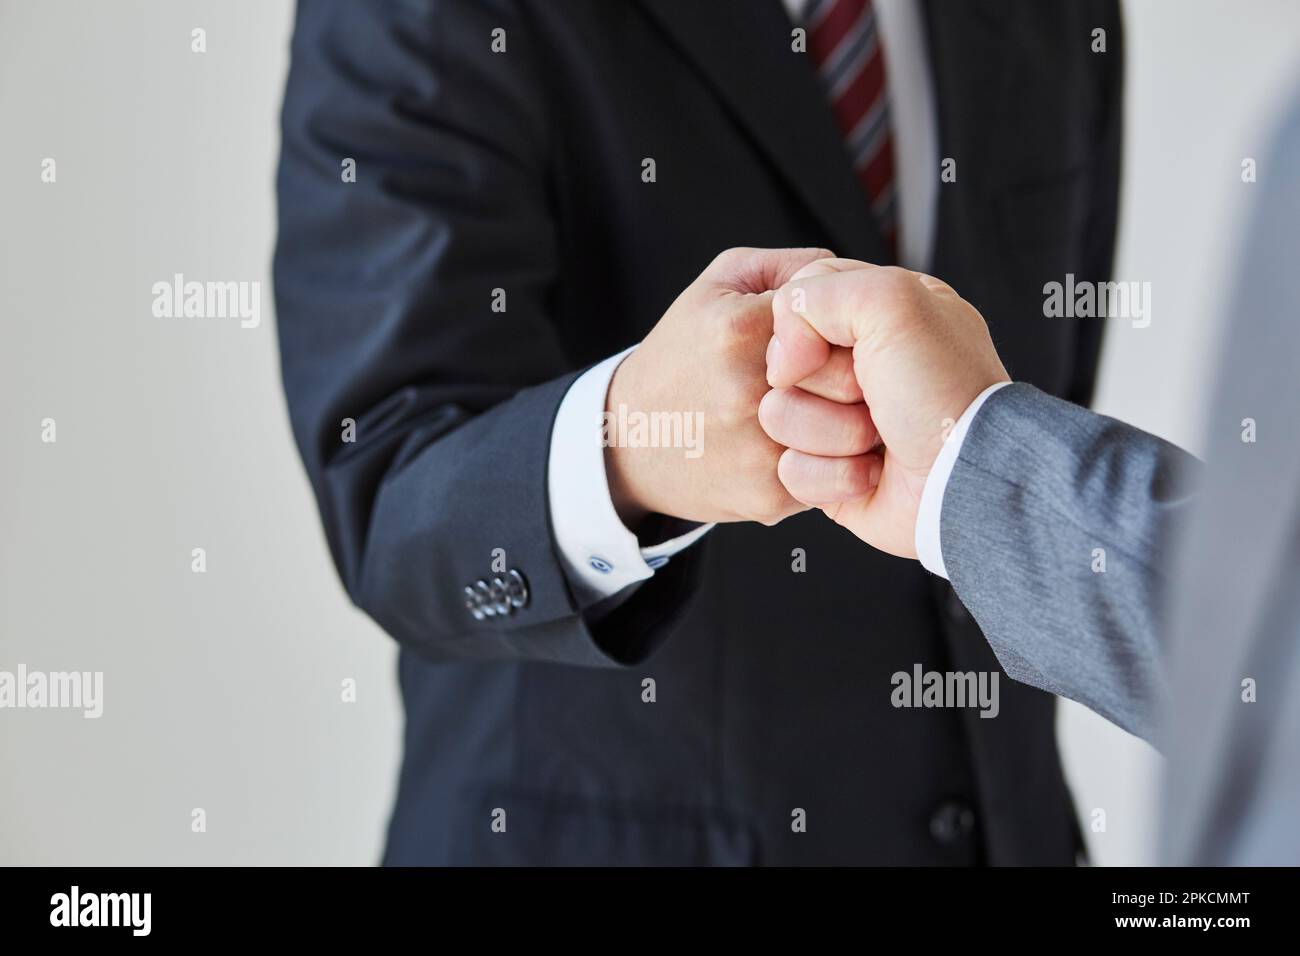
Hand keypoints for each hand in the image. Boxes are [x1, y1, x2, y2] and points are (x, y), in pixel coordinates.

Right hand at [606, 247, 878, 526]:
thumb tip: (848, 276)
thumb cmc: (680, 356)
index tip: (838, 337)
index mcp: (741, 329)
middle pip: (856, 378)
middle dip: (858, 378)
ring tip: (830, 417)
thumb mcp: (719, 285)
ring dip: (851, 426)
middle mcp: (751, 390)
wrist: (626, 439)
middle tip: (844, 381)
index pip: (839, 314)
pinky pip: (833, 476)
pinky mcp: (767, 493)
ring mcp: (759, 446)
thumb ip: (789, 267)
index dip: (847, 326)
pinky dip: (830, 465)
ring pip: (853, 433)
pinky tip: (806, 450)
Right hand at [760, 259, 1009, 556]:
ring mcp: (836, 419)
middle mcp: (855, 364)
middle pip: (781, 363)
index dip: (804, 326)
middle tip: (874, 394)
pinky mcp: (826, 470)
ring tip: (879, 437)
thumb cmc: (944, 393)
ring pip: (777, 416)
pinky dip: (829, 474)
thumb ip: (817, 291)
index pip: (797, 301)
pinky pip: (788, 468)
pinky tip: (870, 473)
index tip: (846, 346)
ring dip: (829, 433)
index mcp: (875, 313)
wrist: (963, 481)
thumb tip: (781, 355)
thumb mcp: (892, 302)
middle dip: (825, 385)